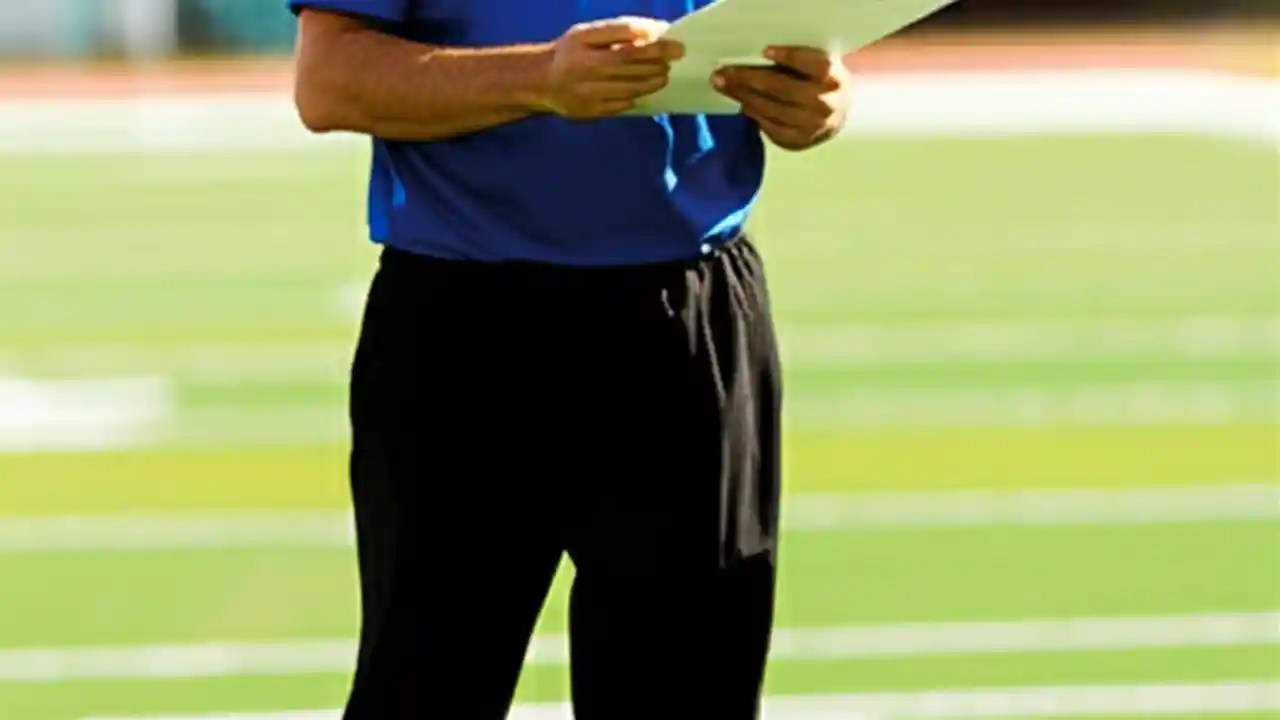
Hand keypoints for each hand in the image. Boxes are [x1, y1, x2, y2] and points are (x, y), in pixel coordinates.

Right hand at [540, 17, 684, 118]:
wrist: (542, 81)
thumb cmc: (573, 52)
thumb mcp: (588, 34)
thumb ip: (618, 31)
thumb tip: (656, 32)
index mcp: (581, 39)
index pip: (620, 34)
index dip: (646, 35)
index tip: (669, 36)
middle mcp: (581, 64)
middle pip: (627, 61)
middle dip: (655, 59)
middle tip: (674, 57)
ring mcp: (584, 90)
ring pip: (627, 86)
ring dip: (651, 80)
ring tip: (664, 75)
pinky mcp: (588, 111)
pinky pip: (620, 104)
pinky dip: (636, 96)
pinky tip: (645, 90)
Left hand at [712, 46, 851, 150]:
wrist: (838, 114)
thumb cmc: (818, 81)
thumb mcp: (814, 66)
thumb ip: (793, 62)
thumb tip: (751, 58)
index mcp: (833, 77)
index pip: (813, 64)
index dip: (790, 56)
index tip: (765, 50)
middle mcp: (826, 103)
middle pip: (783, 89)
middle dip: (749, 79)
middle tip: (722, 73)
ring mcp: (813, 126)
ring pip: (772, 109)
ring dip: (745, 97)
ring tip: (725, 86)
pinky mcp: (799, 142)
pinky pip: (770, 128)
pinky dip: (754, 115)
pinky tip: (743, 104)